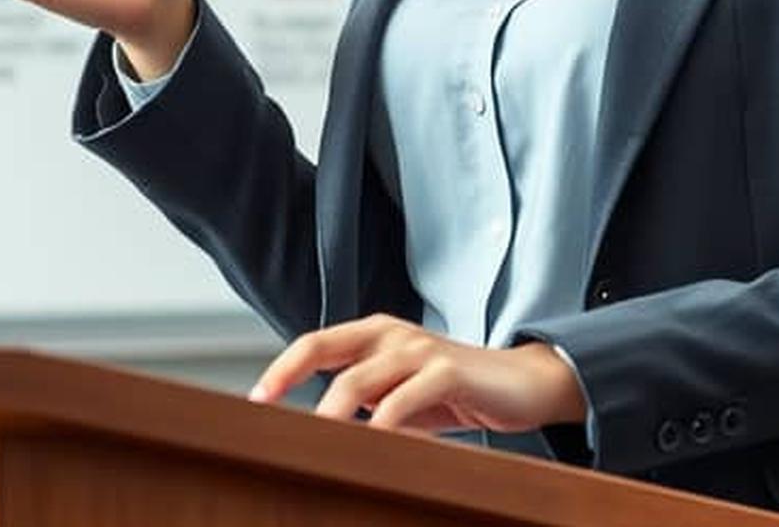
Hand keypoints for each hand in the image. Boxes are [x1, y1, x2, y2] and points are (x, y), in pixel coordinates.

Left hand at [248, 314, 587, 434]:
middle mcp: (393, 334)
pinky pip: (404, 398)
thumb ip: (362, 402)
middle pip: (326, 352)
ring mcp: (420, 349)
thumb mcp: (399, 396)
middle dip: (290, 383)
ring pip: (359, 378)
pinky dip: (382, 424)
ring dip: (330, 414)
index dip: (282, 368)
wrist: (523, 384)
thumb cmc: (454, 392)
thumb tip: (314, 433)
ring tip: (313, 443)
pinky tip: (370, 444)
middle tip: (268, 419)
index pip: (316, 344)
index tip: (256, 399)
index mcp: (376, 334)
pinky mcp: (448, 370)